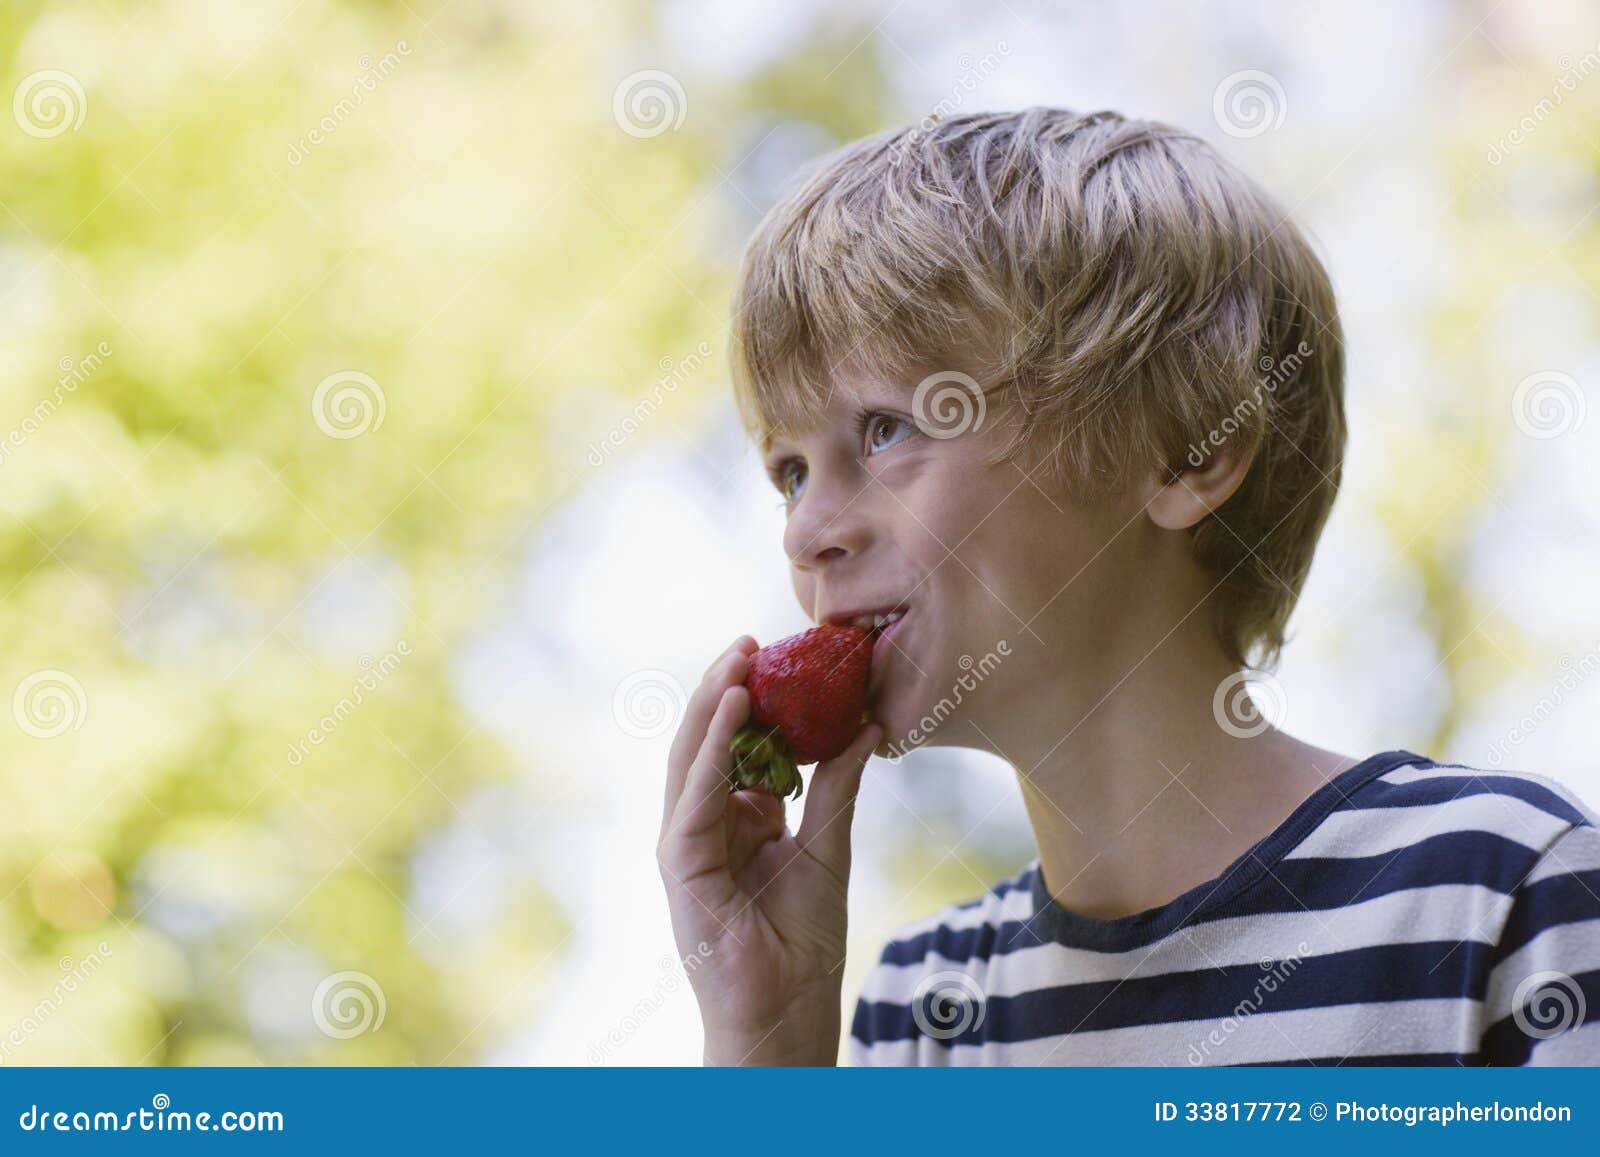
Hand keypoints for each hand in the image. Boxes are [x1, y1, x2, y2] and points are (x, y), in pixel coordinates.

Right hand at [657, 636, 880, 1064]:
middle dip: (723, 687)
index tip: (776, 652)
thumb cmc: (803, 942)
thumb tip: (866, 724)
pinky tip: (733, 709)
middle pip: (704, 742)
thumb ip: (837, 786)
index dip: (750, 697)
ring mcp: (686, 844)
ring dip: (712, 704)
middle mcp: (703, 825)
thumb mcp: (829, 845)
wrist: (789, 1011)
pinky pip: (695, 794)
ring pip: (690, 758)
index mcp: (734, 821)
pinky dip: (713, 748)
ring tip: (738, 659)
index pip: (734, 745)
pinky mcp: (680, 864)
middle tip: (749, 640)